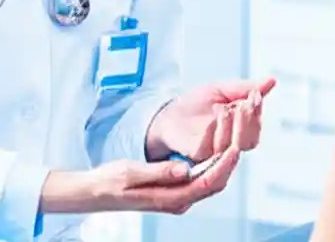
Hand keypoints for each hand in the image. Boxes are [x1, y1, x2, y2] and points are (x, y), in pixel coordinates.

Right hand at [42, 150, 241, 214]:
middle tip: (240, 136)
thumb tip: (185, 169)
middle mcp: (178, 200)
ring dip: (223, 160)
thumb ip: (158, 172)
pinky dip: (212, 161)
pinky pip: (201, 176)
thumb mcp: (130, 173)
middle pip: (214, 182)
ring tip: (233, 135)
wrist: (95, 191)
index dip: (224, 166)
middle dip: (230, 160)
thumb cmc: (109, 183)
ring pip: (210, 179)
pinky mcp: (174, 188)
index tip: (235, 147)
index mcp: (170, 199)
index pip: (206, 184)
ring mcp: (177, 195)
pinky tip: (216, 144)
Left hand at [145, 78, 275, 161]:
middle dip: (248, 122)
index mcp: (240, 130)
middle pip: (249, 142)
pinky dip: (213, 132)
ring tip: (224, 107)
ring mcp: (213, 153)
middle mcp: (230, 144)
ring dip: (231, 126)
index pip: (256, 127)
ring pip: (231, 147)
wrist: (167, 112)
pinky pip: (209, 149)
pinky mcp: (196, 156)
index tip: (255, 95)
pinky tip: (213, 117)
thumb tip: (271, 81)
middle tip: (244, 103)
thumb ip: (244, 88)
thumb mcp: (220, 90)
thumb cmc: (195, 104)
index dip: (258, 113)